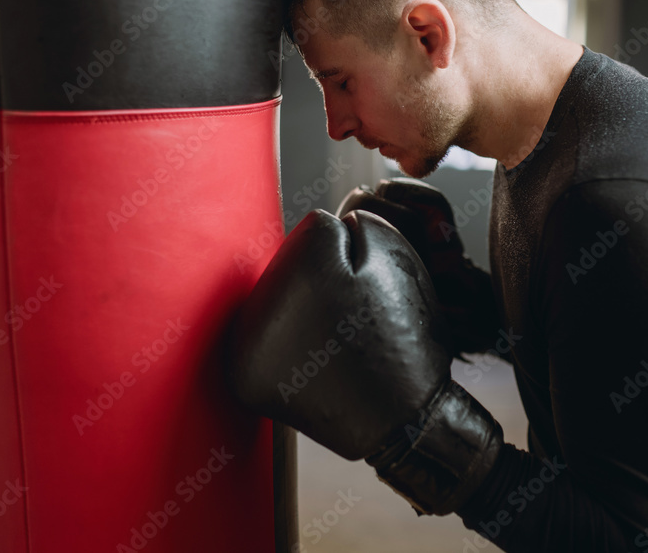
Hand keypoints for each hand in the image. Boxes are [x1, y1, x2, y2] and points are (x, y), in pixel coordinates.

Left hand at [225, 209, 502, 514]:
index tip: (368, 289)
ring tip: (331, 337)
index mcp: (305, 277)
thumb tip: (321, 224)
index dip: (355, 250)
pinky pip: (260, 331)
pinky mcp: (241, 378)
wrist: (402, 424)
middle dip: (319, 274)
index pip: (319, 227)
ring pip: (271, 291)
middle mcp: (262, 313)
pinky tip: (311, 354)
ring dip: (297, 302)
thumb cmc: (405, 340)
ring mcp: (244, 350)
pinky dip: (284, 335)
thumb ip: (358, 225)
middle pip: (287, 258)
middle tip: (351, 317)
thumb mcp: (398, 265)